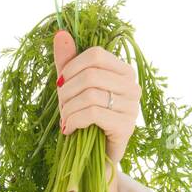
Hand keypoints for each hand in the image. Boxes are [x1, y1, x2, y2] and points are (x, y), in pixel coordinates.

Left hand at [53, 31, 140, 167]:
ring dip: (68, 109)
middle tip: (61, 107)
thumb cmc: (86, 120)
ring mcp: (132, 106)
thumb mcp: (74, 88)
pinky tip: (69, 129)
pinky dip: (74, 120)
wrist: (95, 157)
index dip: (72, 66)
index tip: (61, 83)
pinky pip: (93, 113)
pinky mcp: (126, 126)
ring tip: (65, 120)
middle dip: (67, 91)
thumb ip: (68, 62)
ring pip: (90, 95)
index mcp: (122, 70)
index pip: (96, 54)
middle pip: (91, 75)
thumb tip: (60, 34)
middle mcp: (132, 86)